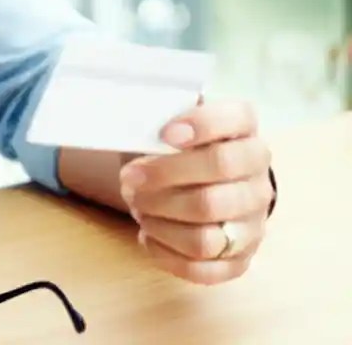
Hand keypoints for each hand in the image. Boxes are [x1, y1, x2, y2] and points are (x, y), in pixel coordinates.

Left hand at [118, 100, 273, 284]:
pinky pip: (204, 268)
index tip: (164, 134)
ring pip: (207, 231)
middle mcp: (258, 177)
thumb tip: (129, 130)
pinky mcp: (239, 257)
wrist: (206, 188)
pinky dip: (165, 253)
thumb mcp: (169, 126)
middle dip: (164, 175)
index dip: (202, 125)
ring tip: (137, 208)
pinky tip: (147, 236)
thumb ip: (156, 119)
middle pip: (219, 173)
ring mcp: (252, 221)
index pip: (236, 119)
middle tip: (129, 179)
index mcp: (244, 134)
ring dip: (159, 220)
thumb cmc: (178, 153)